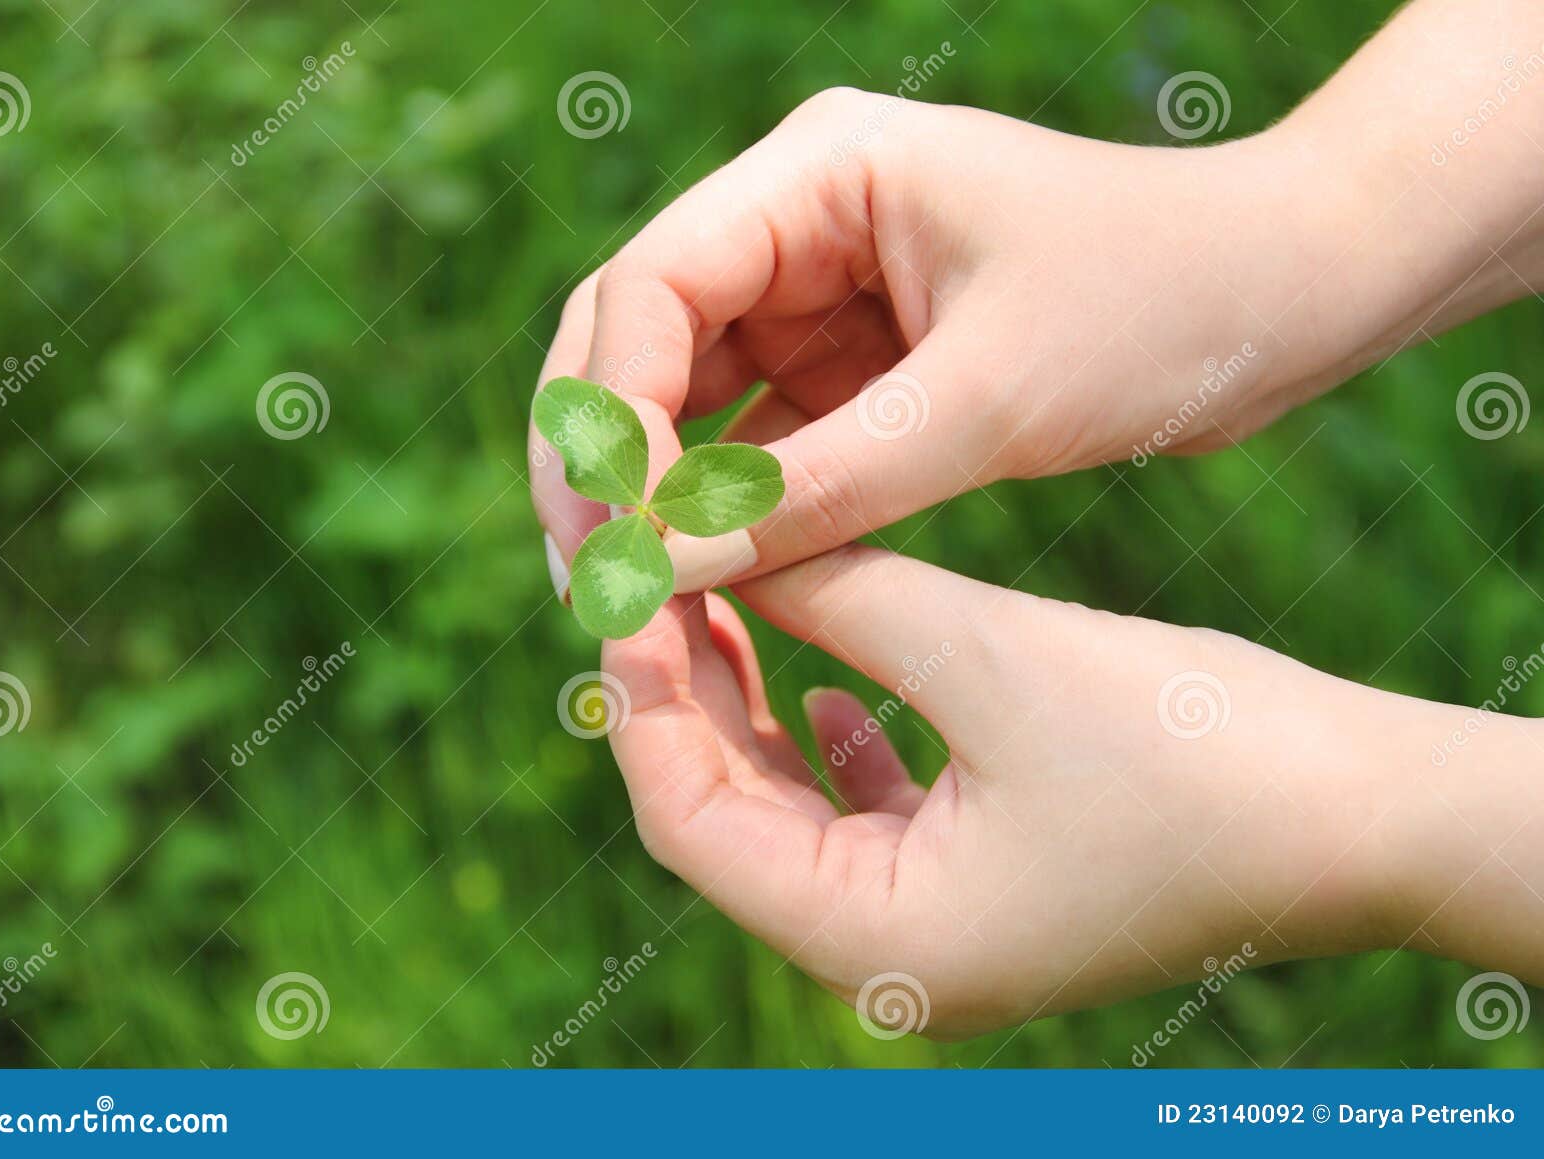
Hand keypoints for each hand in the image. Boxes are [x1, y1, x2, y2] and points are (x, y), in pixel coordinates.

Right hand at [534, 0, 1543, 601]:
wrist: (1283, 296)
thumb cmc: (1160, 305)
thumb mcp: (987, 404)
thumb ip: (816, 491)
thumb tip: (658, 571)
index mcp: (821, 172)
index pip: (650, 286)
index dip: (608, 415)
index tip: (617, 538)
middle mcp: (799, 221)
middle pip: (636, 335)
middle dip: (600, 457)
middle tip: (587, 582)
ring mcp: (820, 293)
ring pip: (682, 395)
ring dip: (650, 492)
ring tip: (627, 600)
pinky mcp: (854, 364)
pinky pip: (756, 441)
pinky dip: (728, 510)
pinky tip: (706, 580)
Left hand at [602, 548, 1543, 1038]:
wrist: (1363, 814)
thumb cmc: (1192, 751)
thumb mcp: (989, 655)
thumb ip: (843, 599)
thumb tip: (720, 541)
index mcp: (878, 947)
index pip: (690, 821)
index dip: (644, 697)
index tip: (619, 585)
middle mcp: (889, 963)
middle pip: (729, 818)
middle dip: (689, 695)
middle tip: (654, 574)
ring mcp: (935, 935)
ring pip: (790, 813)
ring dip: (752, 708)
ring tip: (718, 594)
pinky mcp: (979, 891)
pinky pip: (862, 819)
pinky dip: (829, 741)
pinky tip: (817, 670)